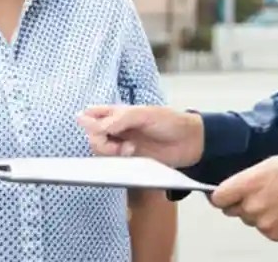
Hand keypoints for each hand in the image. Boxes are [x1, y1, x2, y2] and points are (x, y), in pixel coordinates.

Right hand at [76, 105, 204, 167]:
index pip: (92, 115)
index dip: (87, 120)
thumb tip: (88, 122)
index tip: (91, 125)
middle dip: (100, 140)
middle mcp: (117, 129)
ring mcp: (123, 146)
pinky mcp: (131, 162)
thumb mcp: (143, 114)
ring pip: (101, 152)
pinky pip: (115, 164)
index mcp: (118, 113)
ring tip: (129, 149)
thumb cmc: (170, 122)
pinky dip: (119, 162)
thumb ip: (117, 119)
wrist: (191, 142)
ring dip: (111, 151)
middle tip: (117, 140)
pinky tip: (132, 155)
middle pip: (93, 136)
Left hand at [210, 156, 277, 241]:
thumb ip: (247, 177)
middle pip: (233, 210)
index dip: (221, 196)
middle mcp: (253, 206)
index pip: (218, 198)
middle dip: (242, 203)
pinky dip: (271, 222)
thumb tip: (234, 187)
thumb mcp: (270, 164)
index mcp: (249, 184)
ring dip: (258, 213)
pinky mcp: (275, 235)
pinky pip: (264, 229)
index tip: (223, 195)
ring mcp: (263, 223)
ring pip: (250, 220)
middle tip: (260, 194)